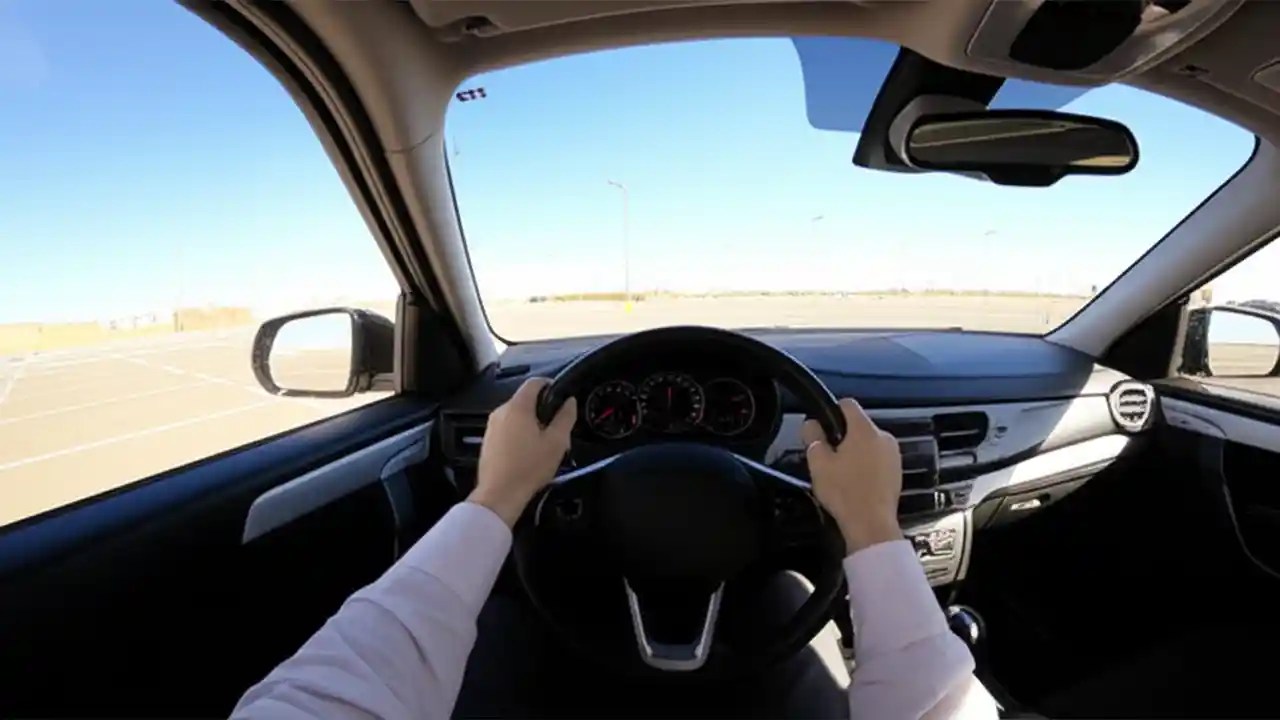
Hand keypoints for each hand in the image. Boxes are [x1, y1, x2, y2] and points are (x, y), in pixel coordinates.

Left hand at [469, 378, 577, 527]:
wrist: (500, 494)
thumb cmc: (529, 468)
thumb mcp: (557, 442)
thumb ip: (566, 417)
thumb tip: (569, 402)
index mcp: (518, 407)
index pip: (534, 382)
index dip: (550, 384)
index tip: (561, 395)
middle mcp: (501, 412)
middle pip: (525, 400)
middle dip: (542, 410)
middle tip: (557, 428)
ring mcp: (491, 426)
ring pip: (516, 416)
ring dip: (531, 423)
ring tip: (544, 444)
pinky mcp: (488, 441)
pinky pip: (507, 429)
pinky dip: (519, 434)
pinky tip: (528, 453)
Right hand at [802, 398, 902, 552]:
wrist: (871, 524)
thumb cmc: (843, 491)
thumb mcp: (818, 463)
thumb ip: (813, 437)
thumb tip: (811, 424)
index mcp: (864, 429)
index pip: (848, 404)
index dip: (832, 412)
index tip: (822, 430)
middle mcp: (883, 436)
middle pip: (858, 426)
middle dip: (843, 437)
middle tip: (828, 458)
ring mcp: (894, 454)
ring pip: (869, 443)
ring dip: (856, 452)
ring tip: (842, 474)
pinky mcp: (898, 471)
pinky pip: (878, 459)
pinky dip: (867, 465)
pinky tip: (857, 483)